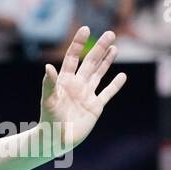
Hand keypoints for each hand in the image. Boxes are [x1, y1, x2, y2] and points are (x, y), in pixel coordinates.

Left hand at [40, 26, 126, 154]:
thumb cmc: (48, 120)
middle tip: (111, 33)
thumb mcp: (48, 101)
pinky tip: (122, 76)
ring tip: (114, 47)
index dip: (78, 44)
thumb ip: (49, 84)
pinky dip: (115, 85)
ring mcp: (86, 95)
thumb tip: (48, 67)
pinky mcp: (95, 107)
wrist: (55, 140)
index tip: (85, 29)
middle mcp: (76, 85)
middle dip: (100, 48)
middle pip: (90, 62)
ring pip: (99, 74)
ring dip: (107, 61)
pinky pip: (107, 93)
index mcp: (64, 81)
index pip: (72, 58)